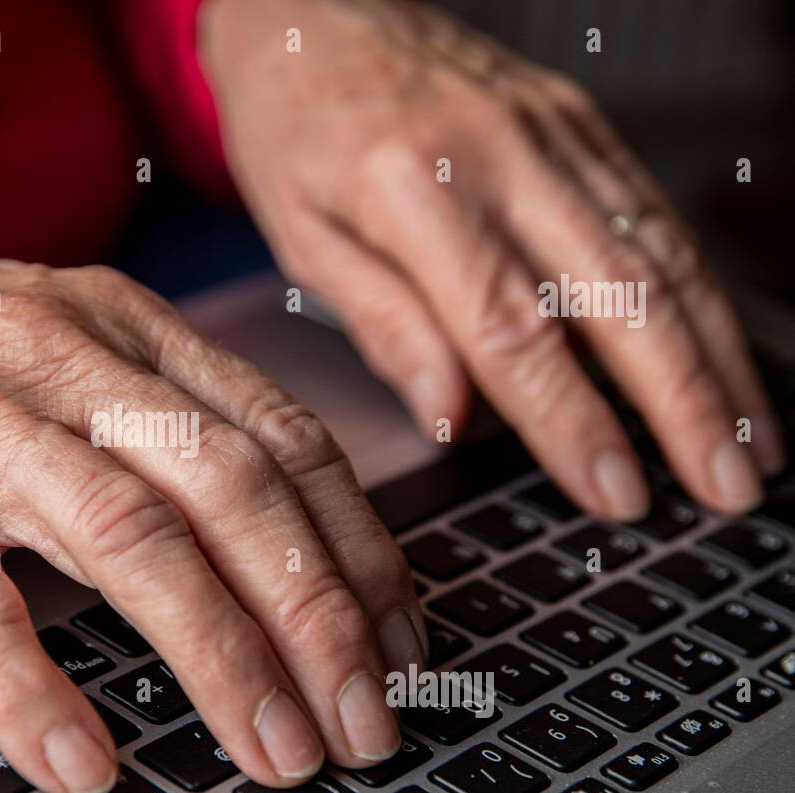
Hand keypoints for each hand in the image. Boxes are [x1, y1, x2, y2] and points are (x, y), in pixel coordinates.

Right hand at [0, 234, 425, 792]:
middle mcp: (63, 355)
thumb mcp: (63, 354)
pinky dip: (33, 687)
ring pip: (125, 535)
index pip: (281, 436)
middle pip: (228, 488)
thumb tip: (283, 543)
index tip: (401, 641)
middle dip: (315, 614)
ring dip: (217, 655)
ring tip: (271, 748)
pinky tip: (84, 756)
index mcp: (123, 326)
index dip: (358, 548)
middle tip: (361, 719)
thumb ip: (163, 424)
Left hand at [201, 0, 782, 518]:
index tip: (616, 494)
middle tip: (727, 488)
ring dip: (717, 356)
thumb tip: (453, 420)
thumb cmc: (295, 131)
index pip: (512, 329)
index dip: (573, 421)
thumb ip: (384, 326)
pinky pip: (655, 215)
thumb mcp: (301, 239)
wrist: (314, 12)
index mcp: (414, 189)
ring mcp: (552, 132)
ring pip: (660, 255)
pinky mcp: (578, 123)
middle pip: (617, 294)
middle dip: (683, 403)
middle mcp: (501, 154)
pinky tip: (723, 353)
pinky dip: (700, 294)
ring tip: (752, 440)